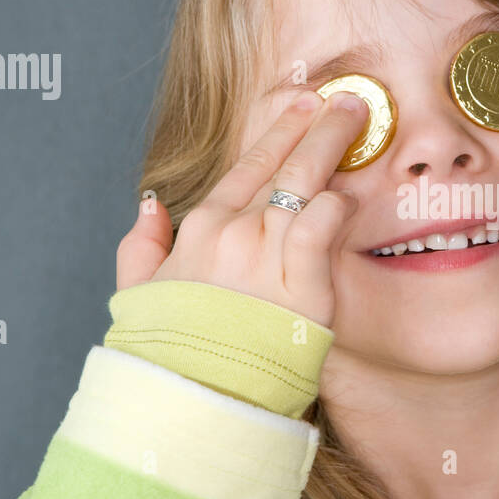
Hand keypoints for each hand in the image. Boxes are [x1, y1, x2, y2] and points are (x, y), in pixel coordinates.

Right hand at [115, 89, 368, 327]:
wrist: (193, 398)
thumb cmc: (171, 352)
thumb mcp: (139, 295)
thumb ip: (140, 245)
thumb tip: (149, 203)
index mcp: (200, 229)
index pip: (246, 166)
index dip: (277, 132)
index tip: (299, 105)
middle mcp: (233, 232)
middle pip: (282, 165)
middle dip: (316, 125)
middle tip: (346, 99)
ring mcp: (267, 256)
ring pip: (306, 187)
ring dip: (333, 149)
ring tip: (358, 123)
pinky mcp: (301, 288)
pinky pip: (321, 230)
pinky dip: (335, 208)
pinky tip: (348, 195)